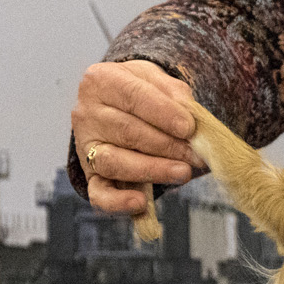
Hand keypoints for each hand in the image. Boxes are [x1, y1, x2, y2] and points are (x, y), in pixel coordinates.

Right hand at [71, 60, 206, 213]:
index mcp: (102, 80)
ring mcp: (86, 146)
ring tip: (183, 172)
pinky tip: (140, 203)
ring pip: (114, 161)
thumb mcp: (159, 81)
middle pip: (127, 131)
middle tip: (197, 155)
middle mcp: (87, 113)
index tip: (189, 128)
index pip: (133, 96)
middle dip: (167, 146)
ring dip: (153, 170)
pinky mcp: (91, 175)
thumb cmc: (145, 93)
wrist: (123, 107)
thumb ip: (174, 93)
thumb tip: (190, 117)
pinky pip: (99, 193)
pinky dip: (118, 202)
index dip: (163, 113)